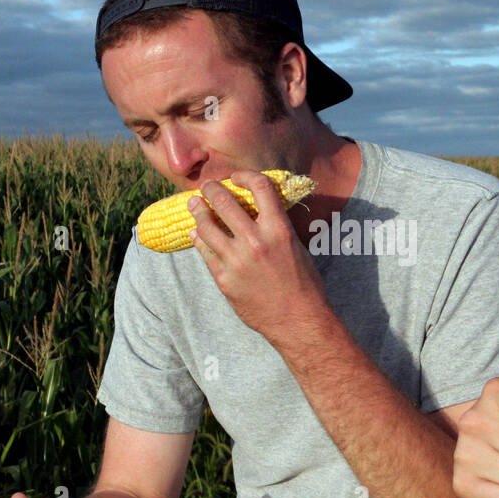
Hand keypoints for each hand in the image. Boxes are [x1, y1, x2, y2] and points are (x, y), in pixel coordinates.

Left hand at [188, 169, 329, 340]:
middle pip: (224, 202)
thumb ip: (276, 226)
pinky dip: (199, 239)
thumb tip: (259, 209)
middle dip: (212, 189)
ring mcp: (236, 261)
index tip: (236, 177)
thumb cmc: (304, 284)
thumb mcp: (297, 247)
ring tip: (194, 205)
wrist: (298, 321)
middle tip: (206, 186)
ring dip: (198, 211)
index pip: (259, 187)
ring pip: (206, 226)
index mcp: (279, 230)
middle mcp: (255, 241)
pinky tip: (197, 234)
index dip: (245, 176)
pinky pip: (205, 252)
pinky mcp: (224, 280)